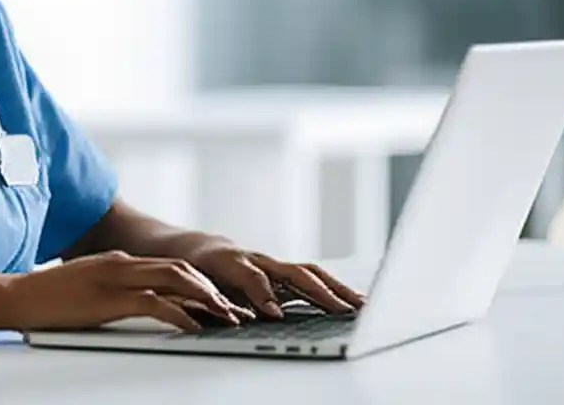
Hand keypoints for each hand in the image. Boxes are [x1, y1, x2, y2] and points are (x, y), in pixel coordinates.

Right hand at [6, 250, 254, 332]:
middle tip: (234, 308)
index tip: (219, 299)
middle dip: (212, 288)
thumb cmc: (47, 298)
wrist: (18, 297)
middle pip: (180, 269)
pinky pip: (157, 304)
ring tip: (226, 316)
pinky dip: (182, 314)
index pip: (168, 265)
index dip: (199, 281)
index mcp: (118, 260)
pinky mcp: (111, 299)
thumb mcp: (86, 286)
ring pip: (176, 280)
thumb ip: (111, 288)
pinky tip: (195, 326)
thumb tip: (136, 302)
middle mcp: (122, 263)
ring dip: (206, 299)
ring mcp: (117, 279)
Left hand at [179, 236, 366, 318]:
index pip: (254, 278)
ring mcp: (275, 266)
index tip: (275, 315)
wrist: (202, 249)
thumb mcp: (201, 283)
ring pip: (311, 274)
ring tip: (363, 306)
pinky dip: (333, 290)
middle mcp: (260, 262)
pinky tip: (353, 304)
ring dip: (336, 290)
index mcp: (234, 264)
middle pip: (295, 272)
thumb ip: (218, 298)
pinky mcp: (283, 274)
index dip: (263, 295)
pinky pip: (312, 279)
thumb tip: (237, 314)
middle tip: (344, 310)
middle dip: (321, 291)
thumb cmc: (200, 268)